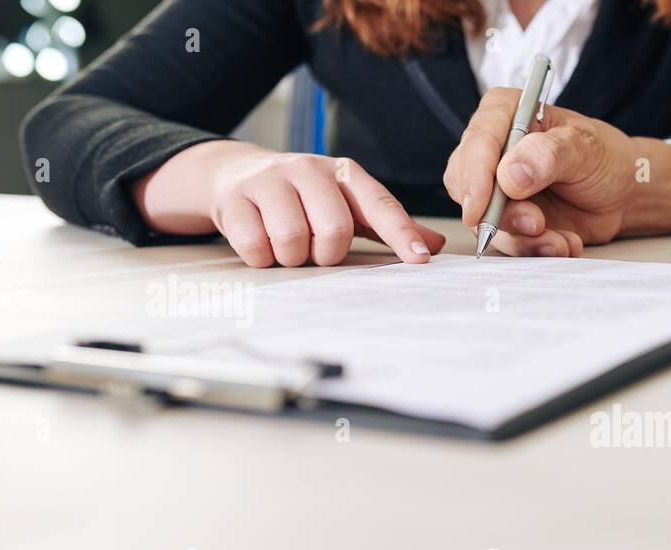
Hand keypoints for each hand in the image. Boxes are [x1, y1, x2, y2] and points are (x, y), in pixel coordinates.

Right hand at [131, 141, 444, 267]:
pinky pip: (256, 246)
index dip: (401, 235)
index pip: (380, 206)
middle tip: (315, 249)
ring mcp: (270, 180)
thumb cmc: (303, 197)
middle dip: (327, 252)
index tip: (419, 260)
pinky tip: (262, 244)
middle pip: (335, 230)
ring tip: (287, 245)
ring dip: (292, 257)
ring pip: (293, 239)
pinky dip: (262, 257)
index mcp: (346, 174)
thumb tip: (436, 245)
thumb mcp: (348, 203)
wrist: (234, 174)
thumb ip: (388, 224)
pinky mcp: (235, 198)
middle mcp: (310, 169)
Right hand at [443, 88, 670, 255]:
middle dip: (499, 214)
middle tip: (537, 224)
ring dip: (524, 238)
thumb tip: (509, 177)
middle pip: (466, 186)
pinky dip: (537, 249)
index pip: (476, 144)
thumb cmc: (602, 157)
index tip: (480, 208)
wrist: (621, 191)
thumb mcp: (583, 148)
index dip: (473, 178)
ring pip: (485, 221)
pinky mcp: (508, 220)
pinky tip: (566, 242)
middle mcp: (492, 151)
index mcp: (504, 114)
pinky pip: (508, 242)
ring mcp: (496, 189)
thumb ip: (548, 155)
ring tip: (561, 239)